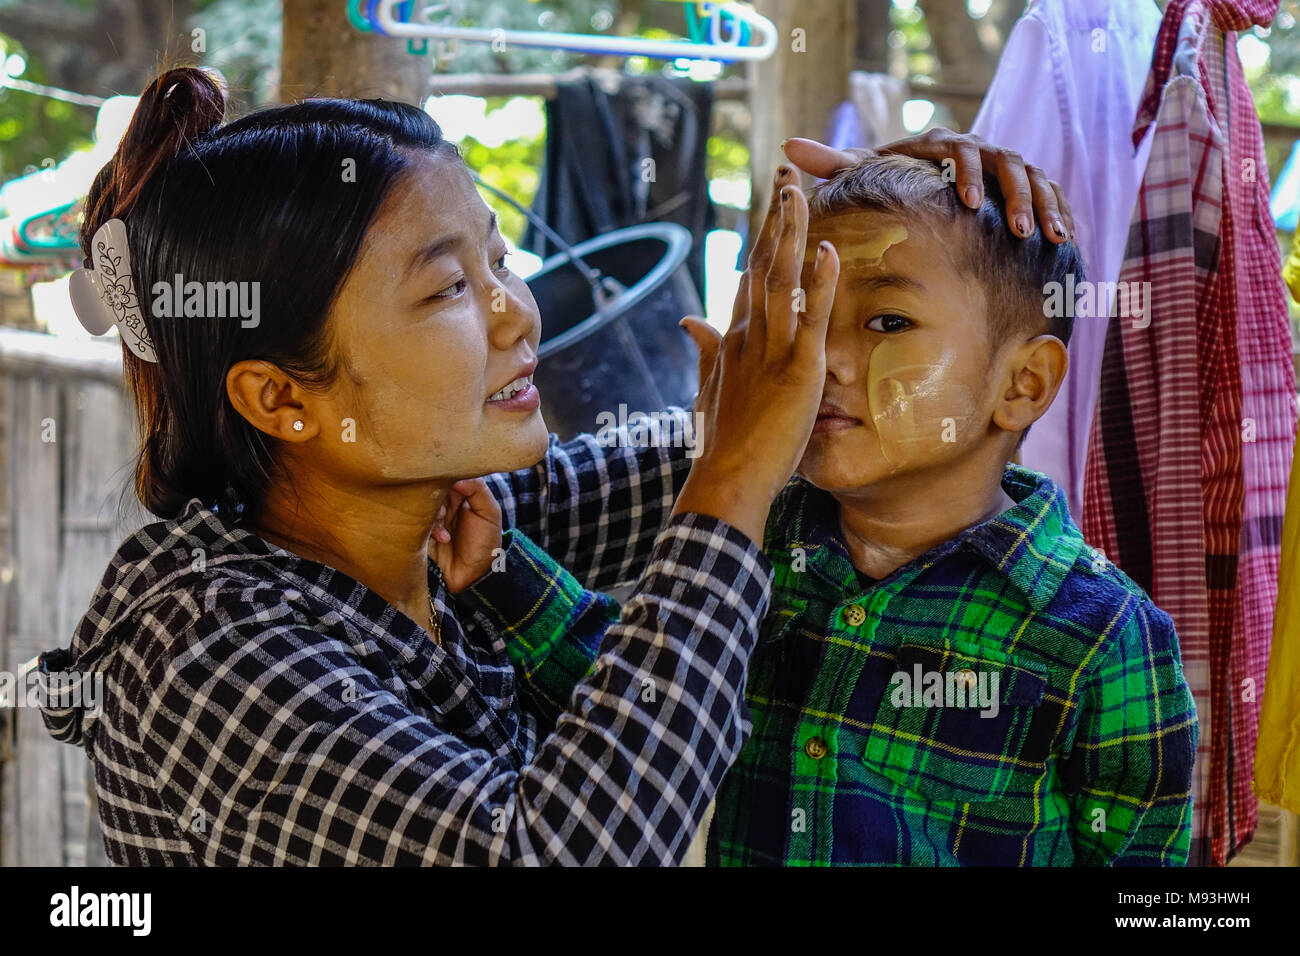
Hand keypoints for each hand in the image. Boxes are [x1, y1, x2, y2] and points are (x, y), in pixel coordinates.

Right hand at [429, 478, 502, 593]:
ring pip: (423, 506)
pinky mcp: (421, 534)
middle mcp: (445, 505)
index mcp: (461, 495)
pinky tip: (444, 539)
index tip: (448, 485)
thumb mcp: (489, 513)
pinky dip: (430, 529)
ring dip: (434, 514)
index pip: (448, 477)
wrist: (474, 577)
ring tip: (445, 525)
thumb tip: (456, 476)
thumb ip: (477, 489)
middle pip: (432, 490)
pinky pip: (416, 524)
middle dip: (436, 498)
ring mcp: (432, 519)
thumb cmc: (485, 543)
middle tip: (446, 510)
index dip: (445, 479)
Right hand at [674, 164, 838, 543]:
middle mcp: (747, 335)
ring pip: (780, 278)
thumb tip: (689, 319)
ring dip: (790, 231)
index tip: (772, 203)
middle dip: (775, 217)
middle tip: (788, 172)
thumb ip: (704, 351)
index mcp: (733, 339)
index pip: (748, 276)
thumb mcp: (711, 388)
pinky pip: (810, 317)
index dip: (761, 237)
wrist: (725, 480)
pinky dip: (818, 282)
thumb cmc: (722, 443)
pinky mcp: (796, 370)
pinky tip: (824, 249)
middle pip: (762, 263)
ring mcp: (770, 349)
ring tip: (798, 189)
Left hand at [781, 130, 1074, 243]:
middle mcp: (982, 151)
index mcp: (944, 146)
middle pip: (1007, 162)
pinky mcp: (1029, 186)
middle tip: (1014, 229)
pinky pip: (1053, 194)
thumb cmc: (893, 183)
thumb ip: (833, 164)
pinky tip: (1065, 238)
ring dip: (1042, 206)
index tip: (966, 202)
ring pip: (1036, 177)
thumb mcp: (865, 174)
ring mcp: (1009, 167)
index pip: (960, 150)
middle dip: (1013, 195)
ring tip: (1046, 237)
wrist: (930, 187)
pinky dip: (1060, 212)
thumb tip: (788, 146)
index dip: (965, 173)